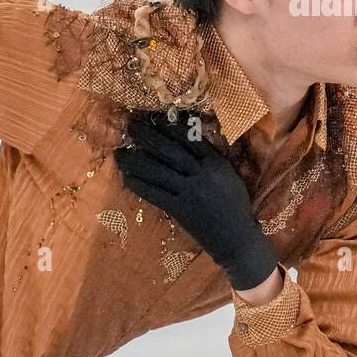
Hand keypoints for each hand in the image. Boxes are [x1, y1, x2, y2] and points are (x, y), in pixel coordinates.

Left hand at [113, 110, 277, 290]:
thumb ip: (211, 160)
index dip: (169, 127)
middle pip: (169, 150)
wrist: (237, 239)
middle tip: (130, 126)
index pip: (189, 138)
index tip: (153, 117)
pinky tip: (126, 177)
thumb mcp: (229, 177)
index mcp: (217, 163)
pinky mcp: (180, 209)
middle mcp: (202, 174)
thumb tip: (187, 141)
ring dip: (135, 160)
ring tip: (119, 152)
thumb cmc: (235, 206)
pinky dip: (138, 185)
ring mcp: (190, 192)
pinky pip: (154, 194)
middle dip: (147, 136)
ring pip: (157, 171)